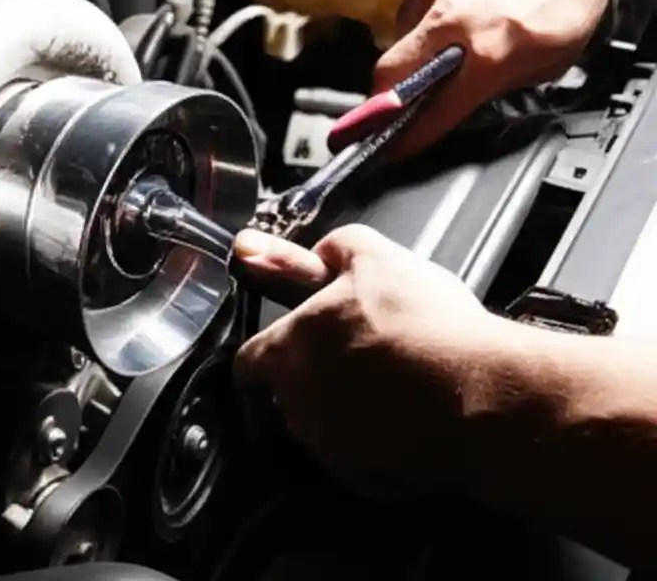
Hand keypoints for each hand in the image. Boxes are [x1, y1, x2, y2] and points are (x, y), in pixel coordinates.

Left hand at [233, 226, 499, 491]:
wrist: (480, 395)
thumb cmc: (423, 324)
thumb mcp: (380, 259)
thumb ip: (339, 248)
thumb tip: (322, 251)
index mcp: (286, 352)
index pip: (248, 359)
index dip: (269, 350)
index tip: (297, 344)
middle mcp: (294, 405)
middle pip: (286, 395)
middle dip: (314, 379)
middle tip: (359, 361)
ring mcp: (326, 448)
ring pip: (323, 428)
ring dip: (346, 412)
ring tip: (394, 388)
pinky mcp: (363, 480)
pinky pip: (361, 461)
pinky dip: (379, 446)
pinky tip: (412, 422)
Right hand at [330, 0, 626, 156]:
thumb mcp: (549, 61)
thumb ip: (498, 84)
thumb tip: (459, 99)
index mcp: (490, 53)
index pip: (434, 110)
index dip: (408, 137)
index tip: (390, 149)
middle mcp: (455, 22)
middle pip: (389, 74)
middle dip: (380, 99)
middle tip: (386, 109)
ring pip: (398, 40)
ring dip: (410, 54)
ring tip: (443, 48)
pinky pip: (409, 10)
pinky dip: (421, 23)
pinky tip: (451, 18)